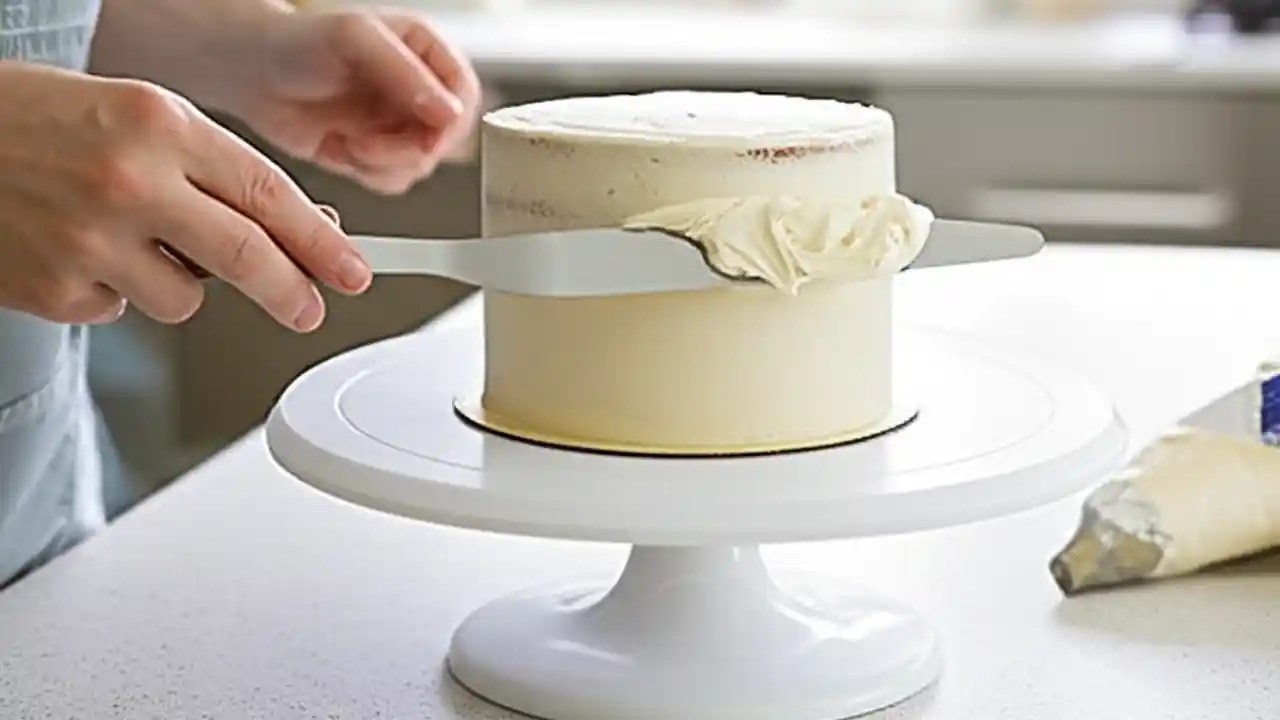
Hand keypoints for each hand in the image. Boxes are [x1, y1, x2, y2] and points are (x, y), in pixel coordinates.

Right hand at [0, 62, 369, 329]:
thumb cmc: (37, 122)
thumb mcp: (139, 118)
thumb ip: (215, 172)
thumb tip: (299, 228)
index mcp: (159, 125)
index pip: (268, 194)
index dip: (320, 242)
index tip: (353, 270)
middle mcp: (128, 181)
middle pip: (248, 257)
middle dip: (292, 292)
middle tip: (311, 309)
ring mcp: (89, 240)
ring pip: (185, 298)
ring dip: (177, 283)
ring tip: (126, 238)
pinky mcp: (55, 289)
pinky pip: (120, 310)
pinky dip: (112, 289)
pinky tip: (77, 250)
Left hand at [228, 9, 481, 194]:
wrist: (250, 75)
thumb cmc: (296, 44)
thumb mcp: (355, 40)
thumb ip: (407, 74)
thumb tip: (449, 112)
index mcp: (425, 52)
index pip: (465, 95)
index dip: (449, 122)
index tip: (425, 135)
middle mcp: (419, 90)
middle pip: (447, 138)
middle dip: (408, 149)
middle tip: (370, 143)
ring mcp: (399, 124)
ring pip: (422, 164)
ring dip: (384, 163)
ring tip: (350, 141)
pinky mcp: (377, 153)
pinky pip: (395, 181)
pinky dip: (370, 175)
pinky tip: (343, 151)